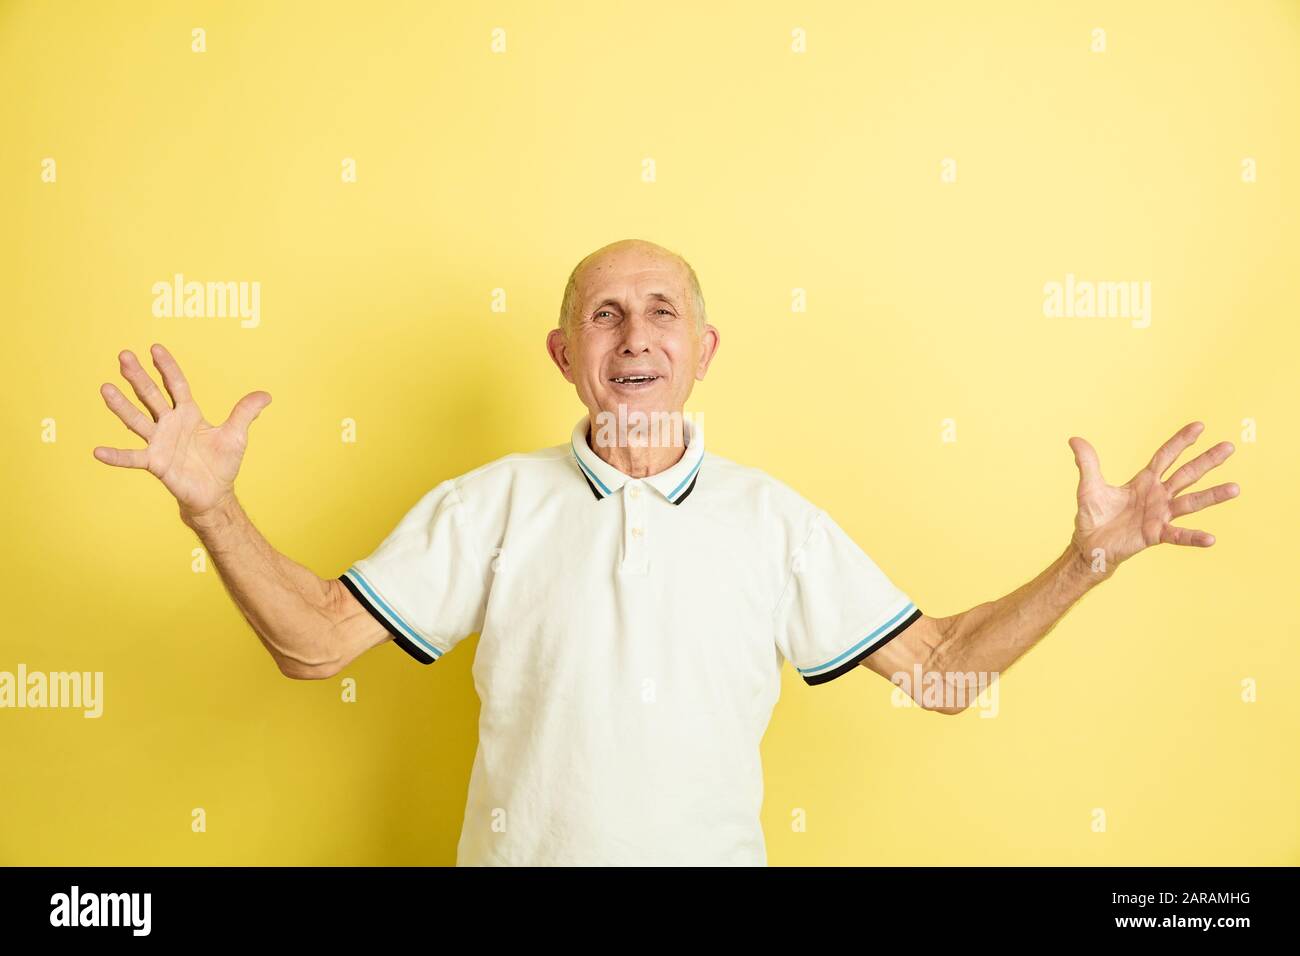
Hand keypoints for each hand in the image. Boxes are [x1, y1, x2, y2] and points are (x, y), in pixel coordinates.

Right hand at [93, 343, 271, 521]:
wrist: (215, 493)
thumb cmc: (222, 463)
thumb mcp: (237, 434)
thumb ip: (245, 412)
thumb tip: (266, 395)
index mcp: (188, 413)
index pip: (175, 385)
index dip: (167, 367)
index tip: (155, 348)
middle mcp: (169, 424)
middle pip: (151, 396)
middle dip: (138, 377)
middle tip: (123, 355)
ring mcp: (159, 442)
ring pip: (137, 420)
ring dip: (121, 405)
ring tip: (106, 388)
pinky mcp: (155, 463)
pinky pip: (132, 458)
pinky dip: (116, 456)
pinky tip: (98, 451)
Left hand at [1068, 421, 1239, 576]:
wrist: (1089, 545)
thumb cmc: (1092, 516)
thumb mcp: (1088, 486)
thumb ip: (1087, 463)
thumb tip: (1074, 440)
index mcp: (1144, 481)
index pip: (1166, 456)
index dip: (1181, 441)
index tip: (1199, 426)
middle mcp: (1157, 495)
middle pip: (1186, 474)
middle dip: (1207, 460)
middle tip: (1229, 447)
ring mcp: (1159, 515)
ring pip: (1190, 502)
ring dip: (1212, 496)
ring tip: (1235, 488)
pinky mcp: (1154, 534)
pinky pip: (1177, 535)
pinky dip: (1193, 536)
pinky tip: (1211, 538)